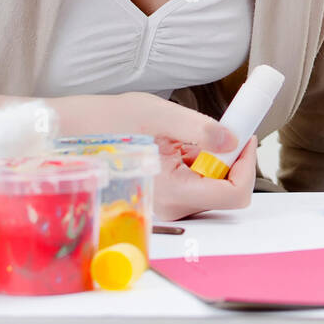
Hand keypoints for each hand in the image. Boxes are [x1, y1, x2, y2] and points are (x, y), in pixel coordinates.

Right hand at [93, 92, 253, 220]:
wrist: (77, 133)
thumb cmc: (111, 123)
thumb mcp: (161, 115)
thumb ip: (201, 129)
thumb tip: (232, 139)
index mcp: (174, 192)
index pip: (234, 194)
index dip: (246, 164)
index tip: (242, 137)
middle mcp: (172, 208)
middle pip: (225, 191)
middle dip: (229, 158)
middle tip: (222, 128)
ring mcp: (168, 206)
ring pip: (211, 185)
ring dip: (212, 159)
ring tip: (187, 135)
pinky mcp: (164, 198)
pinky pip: (195, 183)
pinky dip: (197, 162)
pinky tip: (177, 144)